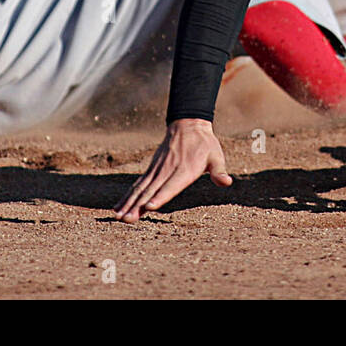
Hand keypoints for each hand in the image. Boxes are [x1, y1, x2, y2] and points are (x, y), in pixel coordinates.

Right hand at [114, 118, 232, 222]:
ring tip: (118, 217)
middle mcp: (167, 170)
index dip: (160, 196)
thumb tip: (227, 182)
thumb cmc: (205, 144)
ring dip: (129, 203)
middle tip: (127, 220)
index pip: (171, 185)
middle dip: (138, 205)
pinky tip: (118, 208)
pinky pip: (137, 185)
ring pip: (140, 188)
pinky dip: (127, 196)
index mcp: (185, 170)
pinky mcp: (151, 170)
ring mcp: (157, 170)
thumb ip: (219, 171)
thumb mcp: (216, 156)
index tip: (149, 207)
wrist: (187, 125)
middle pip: (150, 190)